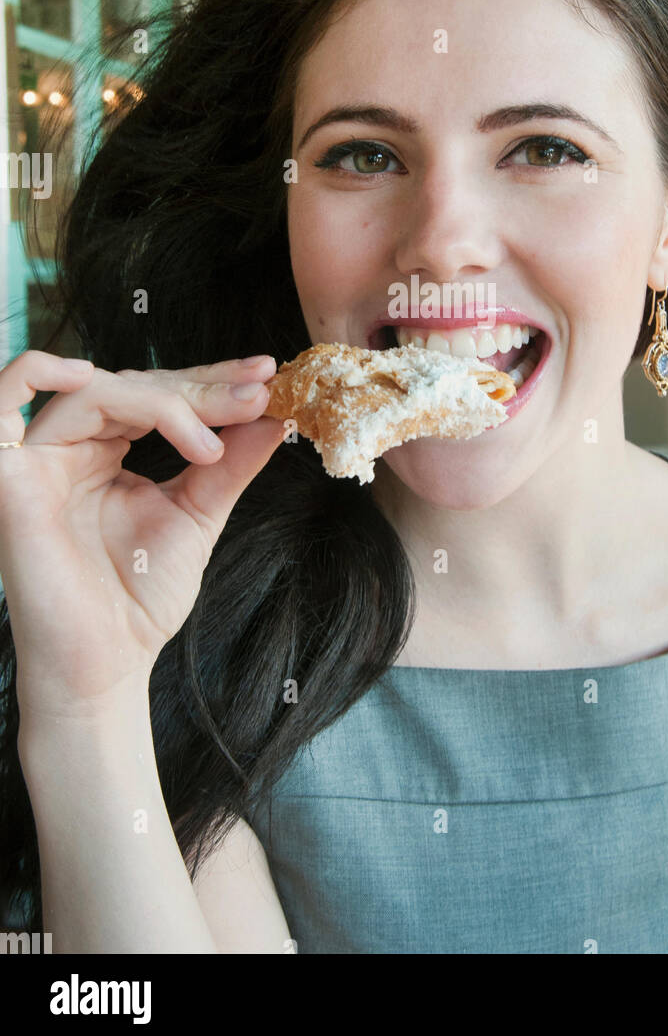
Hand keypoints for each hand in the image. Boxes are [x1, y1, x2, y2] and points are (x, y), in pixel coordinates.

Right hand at [0, 351, 286, 724]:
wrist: (106, 663)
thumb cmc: (139, 598)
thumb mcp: (198, 516)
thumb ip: (230, 465)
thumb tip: (273, 416)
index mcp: (106, 450)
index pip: (158, 393)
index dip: (210, 380)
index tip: (264, 376)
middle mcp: (69, 448)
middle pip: (132, 385)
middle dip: (200, 389)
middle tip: (254, 397)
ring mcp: (37, 459)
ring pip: (95, 391)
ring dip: (162, 400)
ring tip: (209, 439)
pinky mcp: (9, 476)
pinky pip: (3, 399)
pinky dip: (39, 371)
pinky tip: (90, 375)